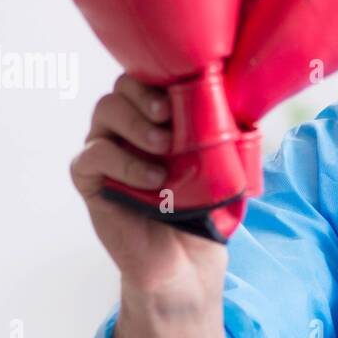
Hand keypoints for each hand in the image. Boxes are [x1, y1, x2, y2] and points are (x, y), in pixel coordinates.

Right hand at [70, 74, 227, 303]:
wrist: (186, 262)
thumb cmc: (205, 210)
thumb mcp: (223, 163)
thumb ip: (225, 130)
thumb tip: (246, 95)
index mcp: (155, 119)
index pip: (147, 78)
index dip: (159, 76)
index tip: (184, 91)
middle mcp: (126, 130)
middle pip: (121, 88)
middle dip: (144, 94)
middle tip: (168, 116)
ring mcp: (106, 152)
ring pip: (104, 112)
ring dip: (135, 123)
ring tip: (165, 147)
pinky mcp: (91, 180)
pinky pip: (92, 155)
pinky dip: (123, 161)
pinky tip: (152, 178)